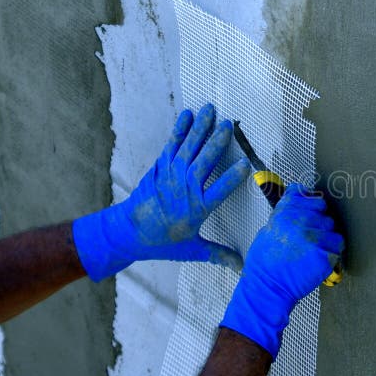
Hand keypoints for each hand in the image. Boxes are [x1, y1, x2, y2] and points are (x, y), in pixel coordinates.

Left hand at [73, 104, 249, 280]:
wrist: (128, 232)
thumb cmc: (162, 242)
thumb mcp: (192, 250)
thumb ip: (218, 254)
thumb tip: (241, 265)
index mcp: (198, 208)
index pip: (221, 189)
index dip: (234, 177)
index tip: (246, 164)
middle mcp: (186, 188)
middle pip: (205, 161)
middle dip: (217, 142)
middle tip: (229, 125)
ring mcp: (171, 175)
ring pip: (189, 148)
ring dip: (201, 128)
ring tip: (211, 110)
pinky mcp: (160, 167)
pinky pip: (172, 145)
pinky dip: (180, 129)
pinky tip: (188, 115)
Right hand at [220, 184, 343, 357]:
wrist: (268, 288)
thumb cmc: (266, 262)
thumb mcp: (268, 229)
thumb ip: (286, 211)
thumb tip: (299, 192)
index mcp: (285, 213)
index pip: (312, 198)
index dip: (312, 208)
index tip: (309, 217)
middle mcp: (300, 222)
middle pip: (324, 214)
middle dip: (319, 226)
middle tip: (307, 241)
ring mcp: (313, 238)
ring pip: (333, 230)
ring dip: (326, 239)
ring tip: (311, 252)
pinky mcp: (324, 255)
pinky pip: (338, 246)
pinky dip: (332, 252)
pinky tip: (318, 260)